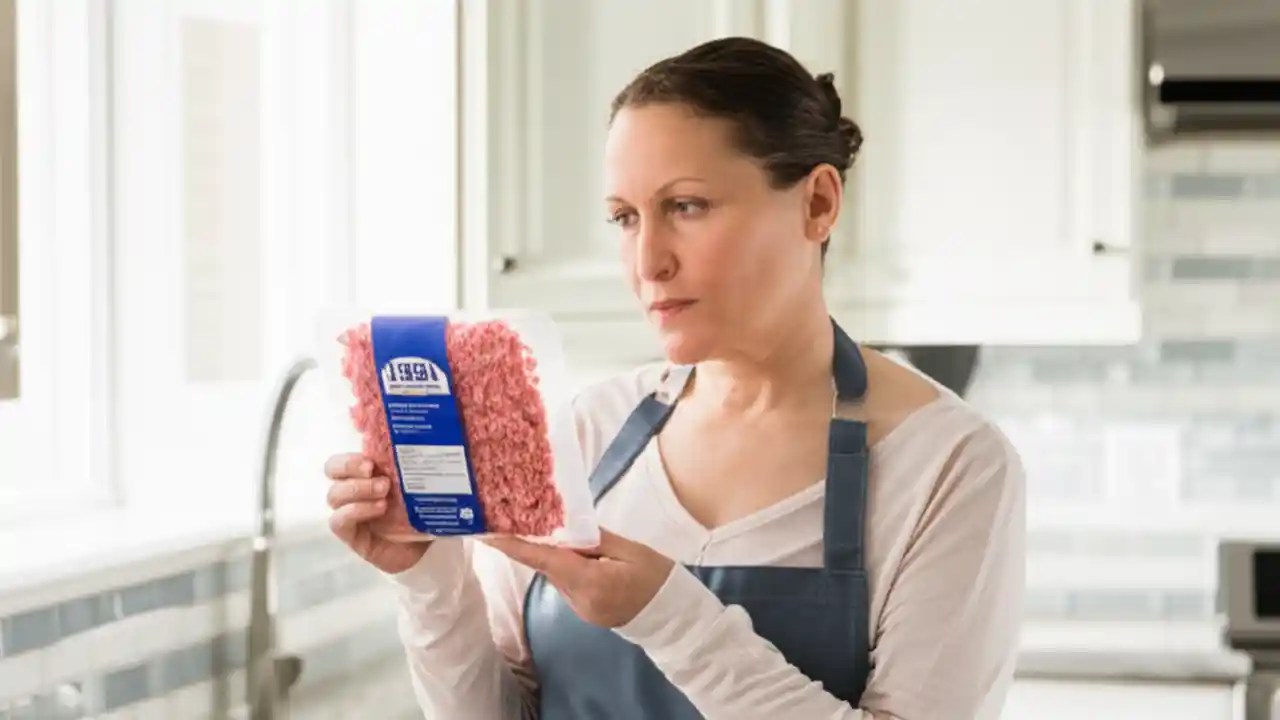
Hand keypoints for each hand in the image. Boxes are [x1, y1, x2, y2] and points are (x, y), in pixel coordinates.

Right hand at [324, 453, 428, 573]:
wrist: (429, 547)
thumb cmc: (422, 509)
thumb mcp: (417, 482)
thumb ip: (411, 462)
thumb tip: (420, 437)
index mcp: (365, 474)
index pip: (342, 459)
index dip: (349, 457)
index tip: (370, 460)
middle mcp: (353, 491)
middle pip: (332, 471)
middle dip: (349, 466)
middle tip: (372, 470)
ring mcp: (350, 513)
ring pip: (334, 495)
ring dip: (357, 489)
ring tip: (384, 490)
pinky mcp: (352, 535)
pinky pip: (339, 521)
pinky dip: (356, 510)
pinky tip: (379, 508)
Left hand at [484, 530, 674, 627]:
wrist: (675, 615)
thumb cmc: (657, 578)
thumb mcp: (630, 549)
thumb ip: (594, 539)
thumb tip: (565, 528)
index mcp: (591, 583)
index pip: (544, 561)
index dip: (514, 547)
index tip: (488, 535)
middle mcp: (579, 600)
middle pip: (548, 567)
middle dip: (534, 543)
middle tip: (517, 516)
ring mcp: (581, 610)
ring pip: (556, 575)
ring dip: (553, 554)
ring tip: (552, 529)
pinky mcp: (585, 612)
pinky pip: (567, 584)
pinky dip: (565, 567)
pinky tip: (574, 552)